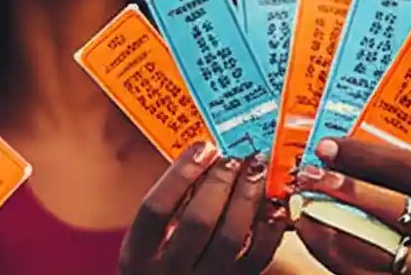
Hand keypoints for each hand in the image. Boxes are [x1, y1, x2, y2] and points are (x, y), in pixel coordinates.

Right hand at [120, 141, 286, 273]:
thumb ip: (166, 210)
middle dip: (219, 181)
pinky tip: (272, 204)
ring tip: (255, 171)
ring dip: (246, 198)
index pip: (155, 210)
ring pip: (231, 237)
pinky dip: (269, 228)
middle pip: (197, 221)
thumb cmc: (158, 268)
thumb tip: (202, 161)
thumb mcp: (145, 245)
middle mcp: (170, 271)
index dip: (179, 175)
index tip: (202, 148)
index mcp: (138, 257)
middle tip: (234, 156)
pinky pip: (258, 257)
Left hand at [295, 137, 410, 274]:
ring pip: (383, 252)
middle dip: (342, 190)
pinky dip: (344, 261)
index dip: (365, 155)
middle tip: (307, 176)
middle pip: (395, 210)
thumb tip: (352, 158)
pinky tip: (323, 243)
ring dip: (335, 230)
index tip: (327, 147)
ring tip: (306, 211)